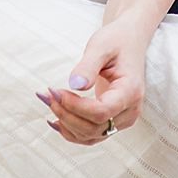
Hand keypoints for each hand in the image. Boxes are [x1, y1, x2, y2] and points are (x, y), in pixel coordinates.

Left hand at [41, 20, 148, 145]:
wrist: (129, 43)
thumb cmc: (116, 41)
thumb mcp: (101, 46)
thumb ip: (88, 66)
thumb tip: (74, 85)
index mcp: (131, 91)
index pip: (102, 112)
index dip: (76, 106)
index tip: (55, 91)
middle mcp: (130, 111)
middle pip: (95, 127)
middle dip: (66, 114)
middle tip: (47, 94)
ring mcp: (122, 120)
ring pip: (91, 136)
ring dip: (66, 123)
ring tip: (48, 101)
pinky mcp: (113, 122)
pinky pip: (90, 136)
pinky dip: (71, 130)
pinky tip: (55, 119)